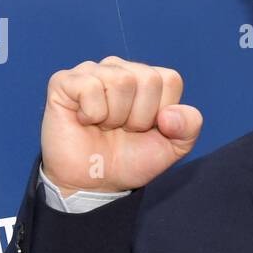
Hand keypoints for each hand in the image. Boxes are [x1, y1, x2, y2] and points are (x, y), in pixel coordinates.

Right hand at [40, 55, 202, 195]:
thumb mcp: (173, 147)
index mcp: (147, 78)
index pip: (170, 80)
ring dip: (116, 116)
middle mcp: (120, 68)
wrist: (96, 183)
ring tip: (105, 126)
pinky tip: (85, 120)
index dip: (161, 112)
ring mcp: (91, 72)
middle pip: (147, 79)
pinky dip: (92, 114)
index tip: (146, 128)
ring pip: (121, 81)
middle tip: (123, 130)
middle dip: (140, 117)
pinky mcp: (64, 81)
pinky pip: (90, 87)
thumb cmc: (131, 159)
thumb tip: (169, 113)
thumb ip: (189, 126)